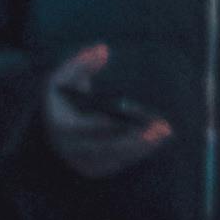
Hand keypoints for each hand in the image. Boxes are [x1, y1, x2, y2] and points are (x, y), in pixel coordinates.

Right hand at [40, 43, 171, 180]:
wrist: (55, 119)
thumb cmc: (64, 91)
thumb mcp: (66, 72)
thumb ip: (82, 61)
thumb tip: (103, 51)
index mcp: (60, 125)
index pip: (83, 128)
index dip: (104, 125)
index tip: (126, 120)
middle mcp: (70, 149)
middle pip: (106, 147)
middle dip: (135, 139)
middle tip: (161, 128)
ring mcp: (82, 161)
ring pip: (115, 158)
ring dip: (142, 147)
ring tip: (165, 131)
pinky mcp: (94, 168)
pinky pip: (118, 162)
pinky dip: (137, 152)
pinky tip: (157, 139)